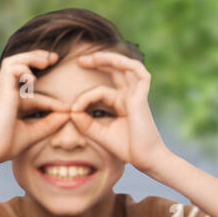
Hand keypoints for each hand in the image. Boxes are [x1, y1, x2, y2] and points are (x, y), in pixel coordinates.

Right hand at [0, 50, 71, 163]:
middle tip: (53, 58)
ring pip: (12, 61)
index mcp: (11, 101)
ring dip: (30, 57)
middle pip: (17, 64)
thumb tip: (68, 114)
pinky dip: (23, 68)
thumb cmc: (8, 145)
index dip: (51, 100)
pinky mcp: (1, 92)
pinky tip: (33, 80)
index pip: (34, 93)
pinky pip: (10, 69)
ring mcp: (2, 90)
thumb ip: (50, 123)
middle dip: (36, 57)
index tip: (66, 108)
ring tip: (46, 61)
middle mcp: (5, 93)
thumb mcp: (35, 132)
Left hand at [69, 51, 169, 173]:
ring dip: (111, 59)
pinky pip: (139, 72)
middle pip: (116, 70)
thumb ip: (86, 123)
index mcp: (122, 104)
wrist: (146, 159)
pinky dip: (126, 64)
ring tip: (92, 57)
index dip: (85, 97)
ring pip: (127, 67)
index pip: (101, 91)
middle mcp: (130, 96)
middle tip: (80, 60)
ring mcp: (137, 95)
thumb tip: (72, 111)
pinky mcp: (142, 96)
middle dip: (99, 62)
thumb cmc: (127, 148)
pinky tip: (111, 61)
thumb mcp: (100, 134)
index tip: (73, 109)